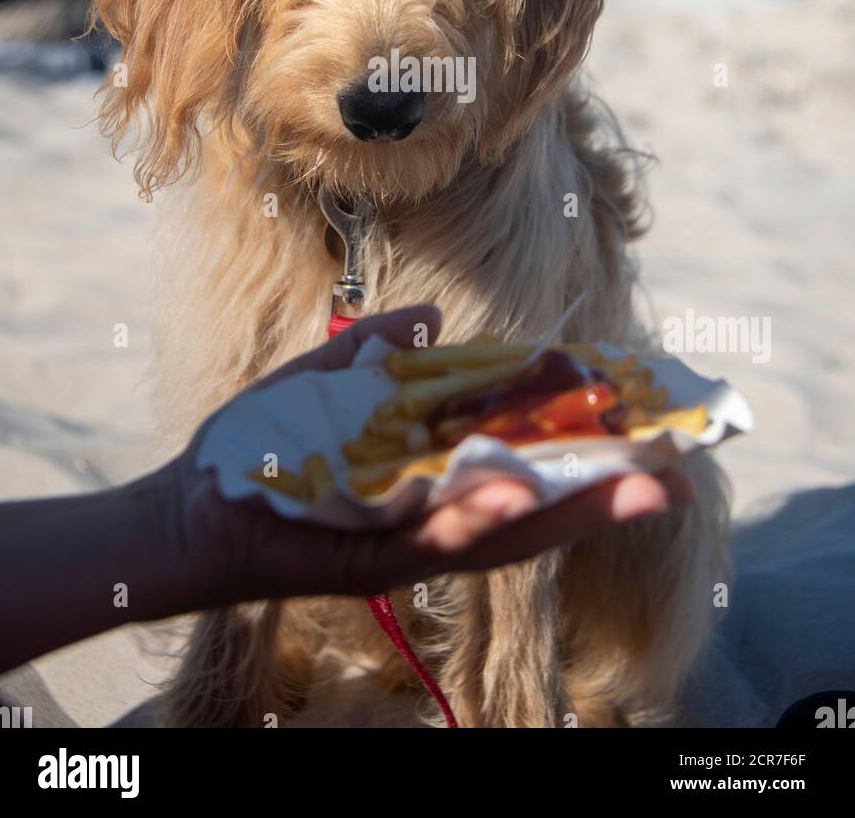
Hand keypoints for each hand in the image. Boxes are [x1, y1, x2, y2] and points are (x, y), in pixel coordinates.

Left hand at [170, 306, 694, 607]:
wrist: (195, 506)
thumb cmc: (266, 449)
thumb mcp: (328, 383)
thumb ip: (378, 351)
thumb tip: (428, 318)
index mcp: (436, 474)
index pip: (526, 458)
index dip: (584, 445)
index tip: (644, 421)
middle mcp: (435, 513)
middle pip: (536, 503)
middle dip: (607, 490)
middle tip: (680, 473)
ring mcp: (407, 539)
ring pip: (502, 530)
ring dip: (568, 509)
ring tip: (637, 488)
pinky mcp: (370, 558)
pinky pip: (431, 540)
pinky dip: (476, 519)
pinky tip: (517, 495)